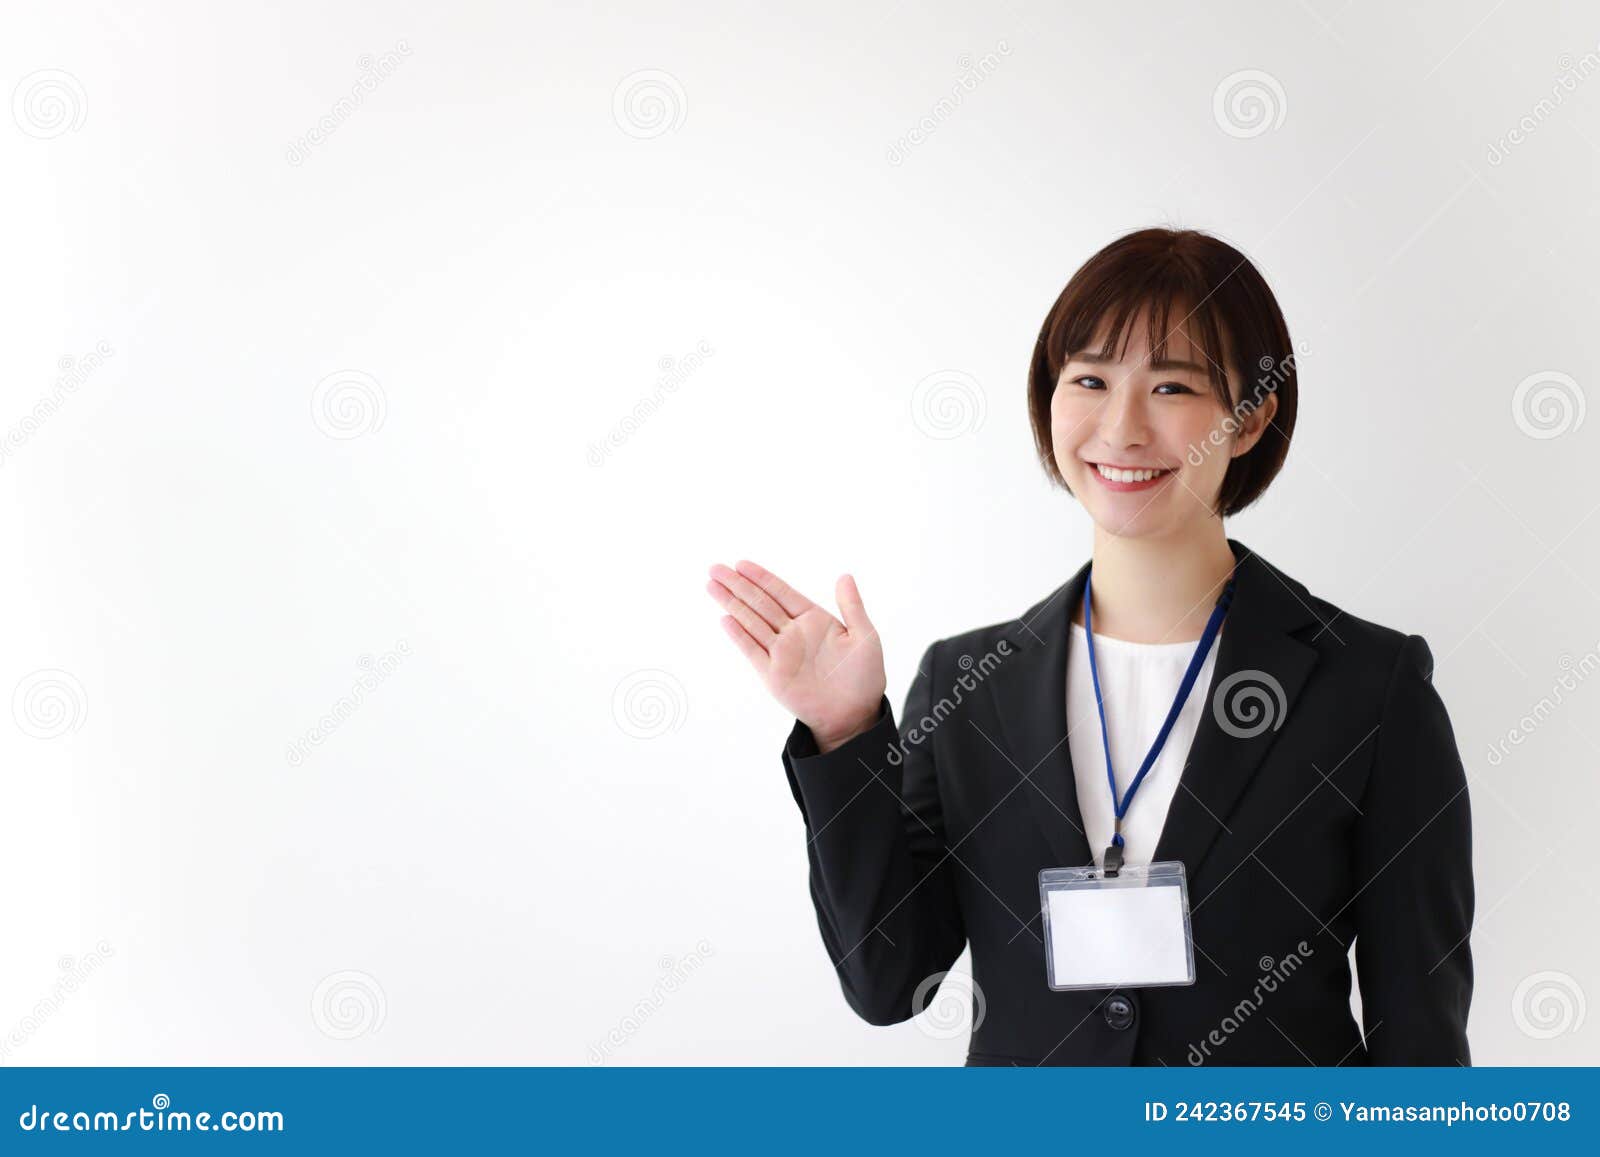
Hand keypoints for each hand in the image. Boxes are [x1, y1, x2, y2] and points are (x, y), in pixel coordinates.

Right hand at [706, 560, 886, 752]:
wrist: (854, 715)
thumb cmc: (865, 677)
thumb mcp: (865, 637)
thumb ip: (852, 606)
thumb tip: (845, 576)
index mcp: (814, 620)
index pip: (782, 593)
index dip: (761, 578)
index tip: (741, 564)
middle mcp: (793, 633)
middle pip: (760, 603)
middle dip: (738, 585)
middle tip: (715, 568)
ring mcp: (781, 653)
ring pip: (751, 622)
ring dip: (732, 604)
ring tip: (712, 586)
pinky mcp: (773, 675)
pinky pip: (752, 651)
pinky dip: (739, 635)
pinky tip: (725, 619)